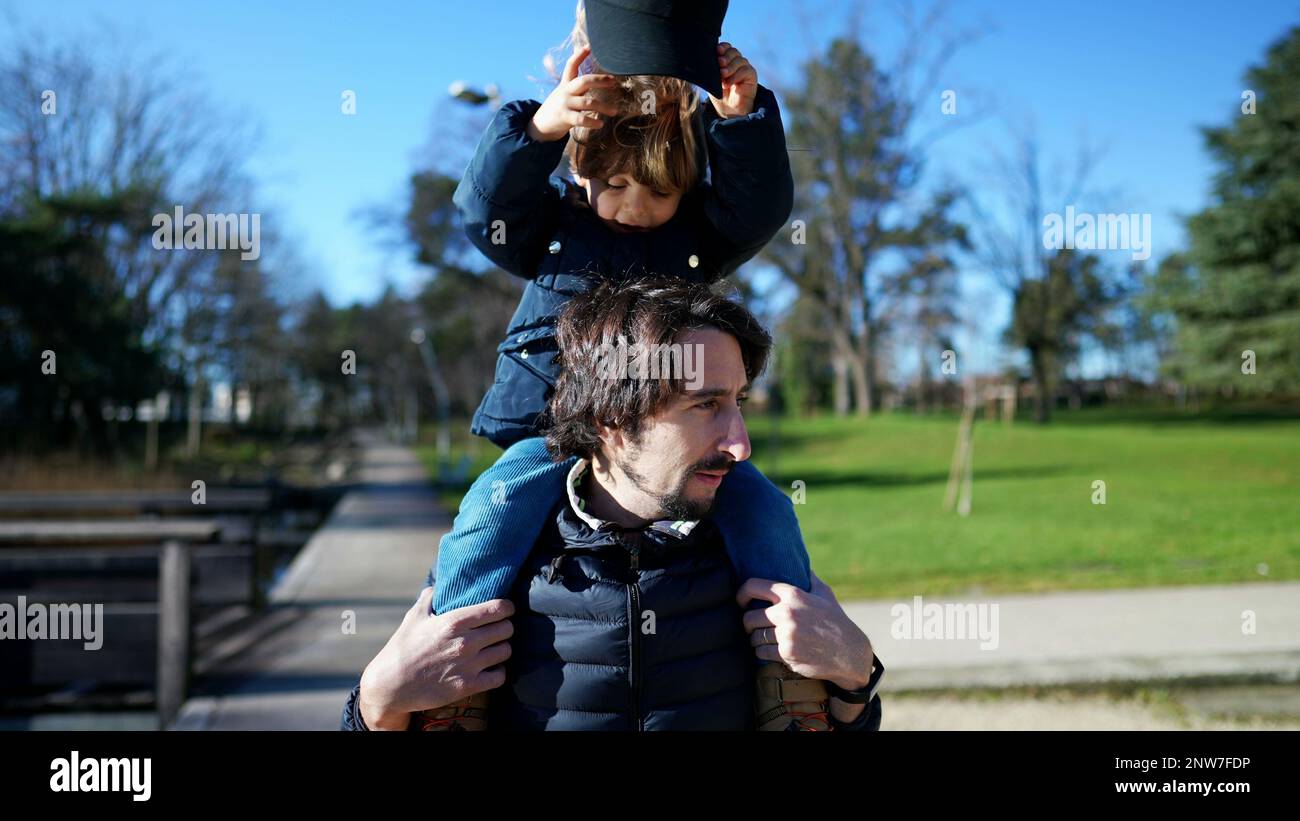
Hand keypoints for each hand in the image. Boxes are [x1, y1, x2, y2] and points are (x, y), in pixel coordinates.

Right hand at [358, 585, 514, 729]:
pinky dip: (498, 671)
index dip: (506, 607)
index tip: (506, 609)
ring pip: (505, 651)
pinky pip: (500, 676)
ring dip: (501, 649)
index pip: (498, 608)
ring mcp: (468, 665)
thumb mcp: (414, 617)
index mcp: (454, 621)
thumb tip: (437, 584)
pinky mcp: (468, 686)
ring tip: (493, 648)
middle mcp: (466, 642)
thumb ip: (429, 598)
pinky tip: (490, 668)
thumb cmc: (402, 648)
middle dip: (504, 627)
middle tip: (498, 629)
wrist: (391, 685)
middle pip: (507, 629)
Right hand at [527, 45, 621, 141]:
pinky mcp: (565, 117)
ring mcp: (565, 104)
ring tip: (615, 111)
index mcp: (566, 84)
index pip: (571, 66)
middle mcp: (566, 91)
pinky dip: (592, 121)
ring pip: (587, 103)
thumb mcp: (565, 93)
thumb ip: (577, 86)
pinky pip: (581, 119)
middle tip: (614, 81)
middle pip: (584, 81)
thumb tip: (595, 80)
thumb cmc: (559, 108)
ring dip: (603, 107)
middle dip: (600, 80)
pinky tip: (600, 124)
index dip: (579, 55)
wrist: (541, 125)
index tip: (589, 46)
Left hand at [709, 42, 757, 117]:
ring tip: (722, 76)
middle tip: (719, 63)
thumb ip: (710, 72)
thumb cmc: (719, 95)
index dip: (723, 47)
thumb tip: (705, 63)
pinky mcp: (751, 75)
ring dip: (729, 68)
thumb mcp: (711, 82)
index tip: (717, 50)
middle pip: (733, 51)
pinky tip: (727, 83)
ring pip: (739, 60)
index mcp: (726, 60)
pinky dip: (735, 76)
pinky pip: (745, 71)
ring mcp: (744, 68)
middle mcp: (736, 62)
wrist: (729, 110)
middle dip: (726, 56)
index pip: (726, 47)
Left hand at [737, 569, 873, 690]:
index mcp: (793, 594)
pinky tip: (772, 651)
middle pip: (749, 617)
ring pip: (754, 637)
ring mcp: (786, 634)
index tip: (741, 602)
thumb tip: (802, 563)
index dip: (741, 594)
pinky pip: (761, 653)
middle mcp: (788, 613)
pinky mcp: (787, 654)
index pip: (753, 586)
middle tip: (753, 627)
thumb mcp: (825, 594)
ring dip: (756, 640)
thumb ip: (809, 578)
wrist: (849, 653)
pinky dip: (763, 653)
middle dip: (748, 623)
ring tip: (764, 640)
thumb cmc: (836, 621)